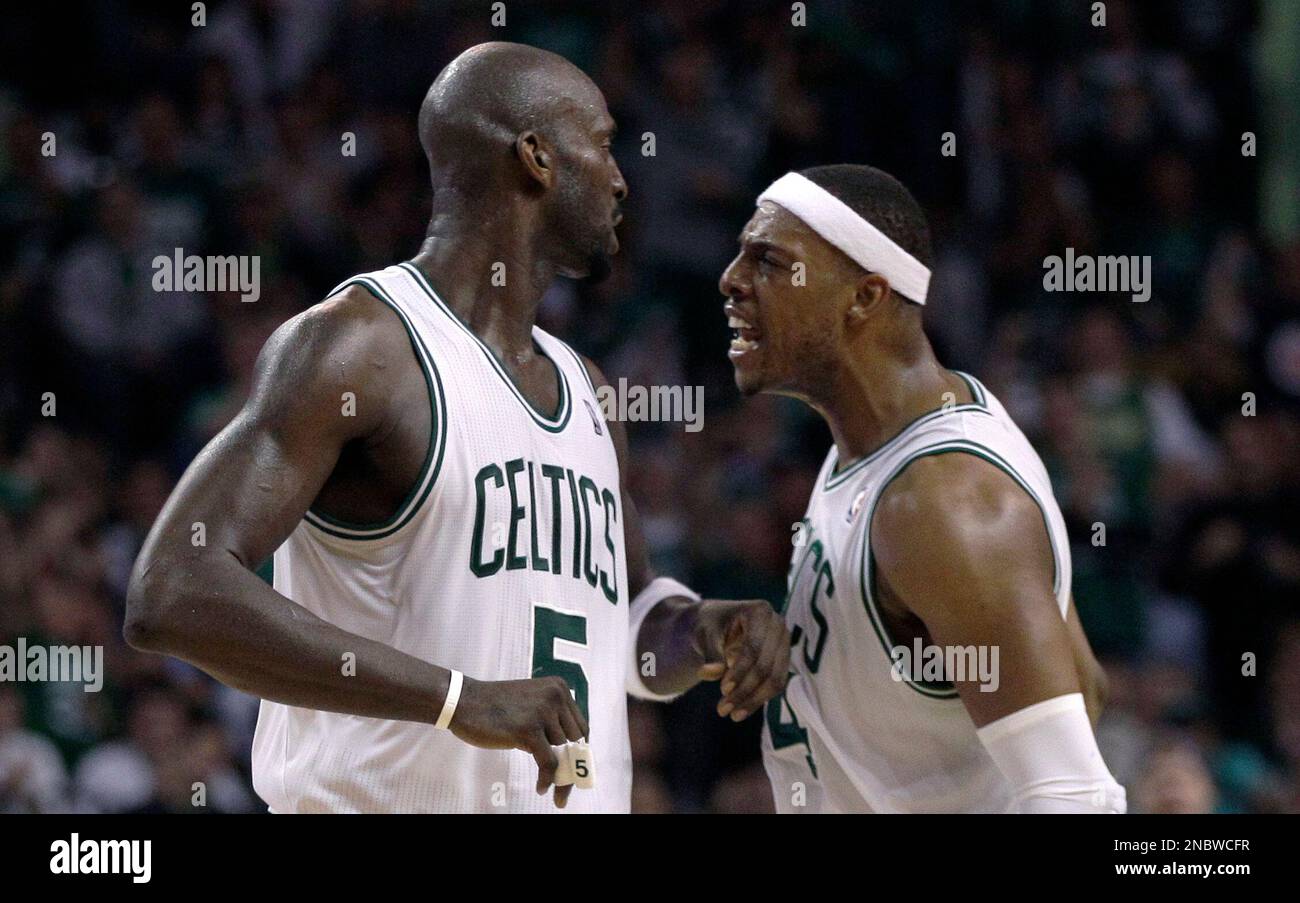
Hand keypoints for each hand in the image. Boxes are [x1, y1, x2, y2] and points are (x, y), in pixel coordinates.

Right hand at [448, 675, 588, 807]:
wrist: (462, 701)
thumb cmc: (494, 708)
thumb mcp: (530, 706)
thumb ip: (551, 721)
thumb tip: (570, 755)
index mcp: (559, 688)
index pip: (581, 726)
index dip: (580, 751)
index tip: (576, 771)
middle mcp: (556, 696)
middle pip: (577, 741)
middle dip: (573, 767)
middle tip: (565, 788)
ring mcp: (543, 711)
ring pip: (564, 753)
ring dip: (559, 776)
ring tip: (551, 789)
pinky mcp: (529, 729)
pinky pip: (549, 762)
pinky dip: (548, 779)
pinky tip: (541, 788)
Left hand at [692, 599, 789, 721]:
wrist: (717, 622)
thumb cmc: (710, 625)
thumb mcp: (705, 635)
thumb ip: (710, 654)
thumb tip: (708, 673)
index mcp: (760, 611)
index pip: (753, 648)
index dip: (739, 671)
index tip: (722, 690)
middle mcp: (778, 625)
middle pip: (766, 666)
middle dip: (745, 690)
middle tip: (722, 710)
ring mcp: (784, 643)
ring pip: (776, 679)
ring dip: (754, 700)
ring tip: (732, 715)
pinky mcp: (783, 659)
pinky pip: (776, 684)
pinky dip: (759, 699)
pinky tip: (741, 711)